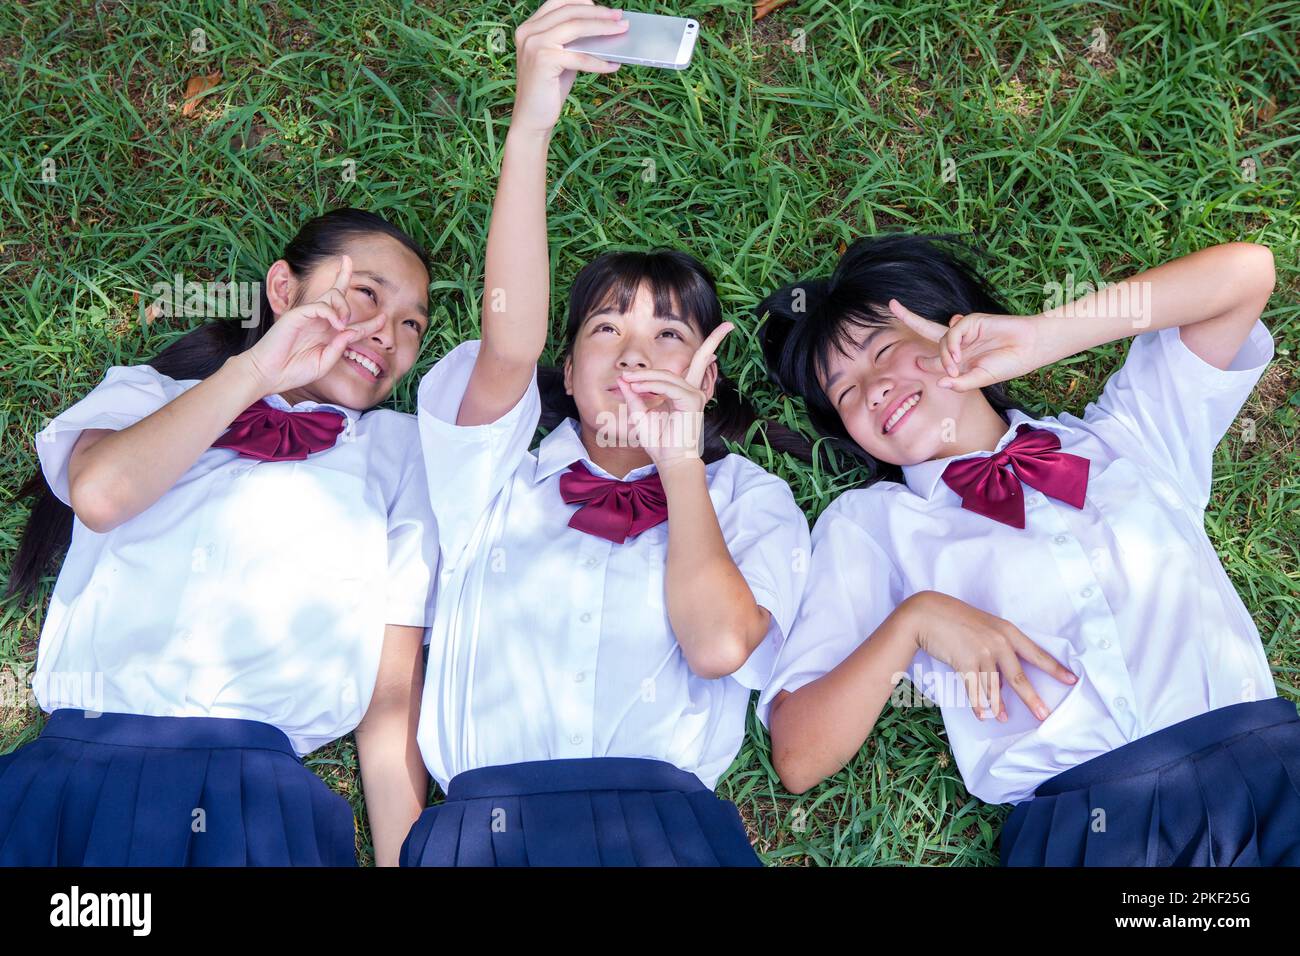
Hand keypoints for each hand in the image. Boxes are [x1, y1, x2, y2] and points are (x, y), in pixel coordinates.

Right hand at [239, 255, 386, 396]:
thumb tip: (352, 331)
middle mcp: (319, 321)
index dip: (369, 321)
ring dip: (344, 306)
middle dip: (345, 276)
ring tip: (343, 323)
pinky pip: (320, 305)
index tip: (384, 318)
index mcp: (327, 333)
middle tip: (351, 265)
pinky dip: (332, 312)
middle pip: (337, 293)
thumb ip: (338, 348)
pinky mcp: (297, 315)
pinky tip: (336, 325)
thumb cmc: (293, 371)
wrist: (268, 375)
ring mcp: (307, 316)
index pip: (350, 321)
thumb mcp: (324, 363)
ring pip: (332, 296)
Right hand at [511, 0, 625, 133]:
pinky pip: (579, 57)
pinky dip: (599, 61)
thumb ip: (574, 41)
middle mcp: (528, 31)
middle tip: (620, 17)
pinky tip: (613, 65)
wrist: (532, 118)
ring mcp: (534, 44)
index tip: (608, 10)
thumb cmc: (549, 88)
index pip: (560, 2)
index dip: (585, 2)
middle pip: (570, 11)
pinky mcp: (543, 61)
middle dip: (599, 13)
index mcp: (530, 26)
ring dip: (603, 28)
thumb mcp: (561, 58)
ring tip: (621, 31)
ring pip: (576, 27)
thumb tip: (604, 30)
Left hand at [616, 322, 733, 469]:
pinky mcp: (692, 402)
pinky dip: (651, 385)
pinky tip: (637, 387)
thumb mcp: (639, 415)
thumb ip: (634, 396)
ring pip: (667, 377)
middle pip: (702, 360)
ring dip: (645, 377)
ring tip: (627, 381)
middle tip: (729, 325)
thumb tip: (623, 379)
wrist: (670, 462)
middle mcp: (693, 392)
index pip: (688, 369)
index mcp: (684, 394)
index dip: (661, 365)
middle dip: (715, 341)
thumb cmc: (659, 443)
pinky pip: (668, 387)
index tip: (627, 378)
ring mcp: (695, 396)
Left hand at [889, 298, 1047, 391]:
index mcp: (959, 359)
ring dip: (944, 355)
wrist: (1030, 348)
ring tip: (956, 367)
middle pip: (927, 329)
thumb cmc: (1009, 364)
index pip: (932, 358)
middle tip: (891, 304)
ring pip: (940, 338)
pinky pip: (953, 331)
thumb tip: (939, 383)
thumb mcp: (982, 379)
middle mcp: (958, 344)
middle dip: (909, 317)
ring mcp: (964, 332)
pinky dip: (951, 345)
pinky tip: (958, 357)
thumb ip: (960, 383)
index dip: (924, 362)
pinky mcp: (972, 321)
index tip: (918, 363)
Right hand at [903, 590, 1075, 721]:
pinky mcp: (964, 662)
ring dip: (998, 706)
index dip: (1055, 668)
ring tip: (1003, 718)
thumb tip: (1003, 680)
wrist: (927, 613)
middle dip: (1032, 699)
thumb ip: (998, 649)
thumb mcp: (984, 628)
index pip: (1036, 653)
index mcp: (1007, 630)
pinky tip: (981, 714)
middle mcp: (998, 642)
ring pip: (994, 687)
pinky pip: (974, 689)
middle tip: (1043, 715)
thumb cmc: (956, 618)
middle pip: (1019, 677)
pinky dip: (977, 704)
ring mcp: (981, 652)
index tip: (1072, 680)